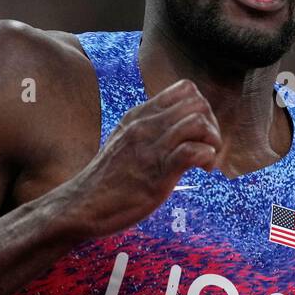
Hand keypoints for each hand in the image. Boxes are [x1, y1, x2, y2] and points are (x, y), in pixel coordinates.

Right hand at [61, 79, 220, 236]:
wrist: (81, 205)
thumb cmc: (106, 177)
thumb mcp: (124, 140)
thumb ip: (147, 128)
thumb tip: (174, 125)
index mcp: (139, 115)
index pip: (184, 89)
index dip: (201, 108)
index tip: (197, 132)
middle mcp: (146, 126)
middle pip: (198, 103)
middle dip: (212, 124)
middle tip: (207, 147)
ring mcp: (151, 149)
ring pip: (198, 122)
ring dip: (212, 141)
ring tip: (206, 161)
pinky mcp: (157, 174)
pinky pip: (193, 152)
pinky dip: (206, 158)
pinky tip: (201, 170)